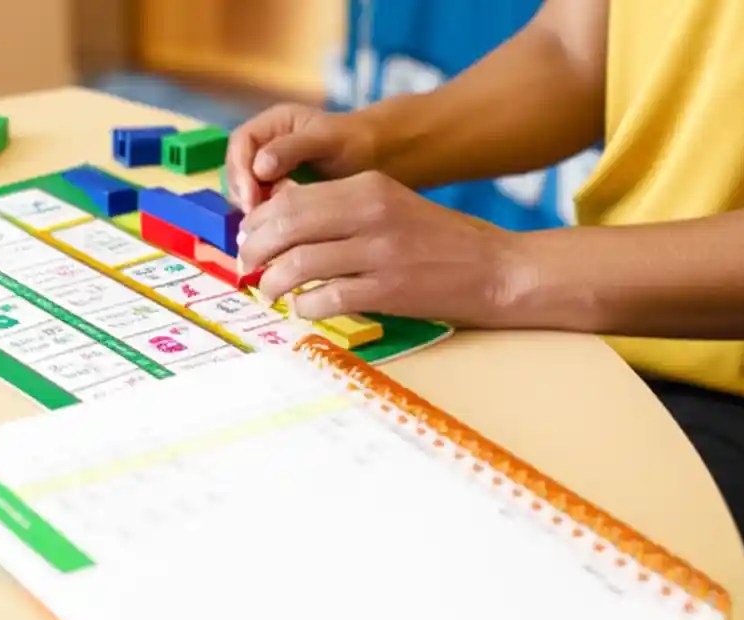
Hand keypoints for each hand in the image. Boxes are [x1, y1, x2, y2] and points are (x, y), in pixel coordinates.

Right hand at [225, 103, 379, 212]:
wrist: (377, 158)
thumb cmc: (354, 143)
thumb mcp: (326, 139)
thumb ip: (292, 149)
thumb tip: (260, 167)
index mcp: (272, 124)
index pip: (240, 144)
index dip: (240, 171)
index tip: (252, 198)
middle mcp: (264, 145)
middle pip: (236, 169)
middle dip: (243, 193)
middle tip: (258, 218)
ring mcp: (268, 169)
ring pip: (244, 190)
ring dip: (252, 208)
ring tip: (268, 226)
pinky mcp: (276, 191)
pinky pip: (260, 203)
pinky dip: (264, 217)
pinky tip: (277, 229)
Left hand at [237, 171, 532, 325]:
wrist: (496, 268)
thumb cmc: (437, 239)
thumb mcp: (390, 204)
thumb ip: (342, 208)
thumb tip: (282, 222)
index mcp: (367, 187)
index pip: (291, 199)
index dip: (259, 222)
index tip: (248, 238)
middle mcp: (370, 214)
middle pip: (287, 228)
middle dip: (256, 250)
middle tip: (247, 267)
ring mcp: (379, 253)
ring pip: (299, 265)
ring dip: (273, 283)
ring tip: (269, 292)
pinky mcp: (388, 291)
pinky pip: (328, 299)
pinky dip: (306, 307)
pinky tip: (305, 309)